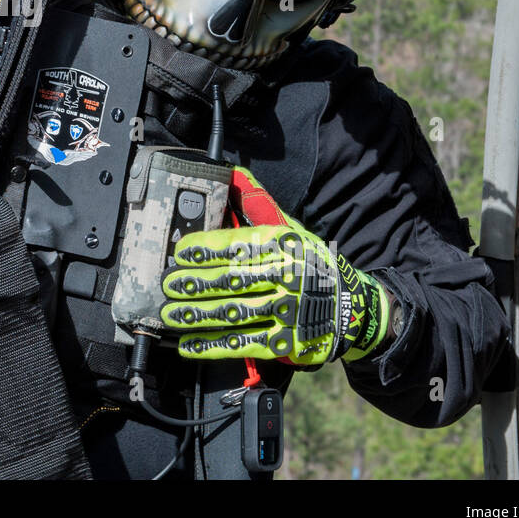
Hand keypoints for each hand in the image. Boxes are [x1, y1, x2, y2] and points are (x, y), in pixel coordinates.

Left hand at [158, 167, 389, 366]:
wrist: (350, 308)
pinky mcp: (284, 341)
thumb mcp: (291, 229)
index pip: (240, 245)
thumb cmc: (310, 263)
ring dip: (198, 316)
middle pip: (234, 280)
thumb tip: (233, 172)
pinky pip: (244, 343)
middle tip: (168, 285)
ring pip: (235, 313)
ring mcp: (285, 311)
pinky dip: (214, 345)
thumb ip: (258, 203)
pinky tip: (189, 345)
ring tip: (171, 314)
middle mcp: (285, 277)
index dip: (207, 249)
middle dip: (196, 283)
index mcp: (282, 246)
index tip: (180, 252)